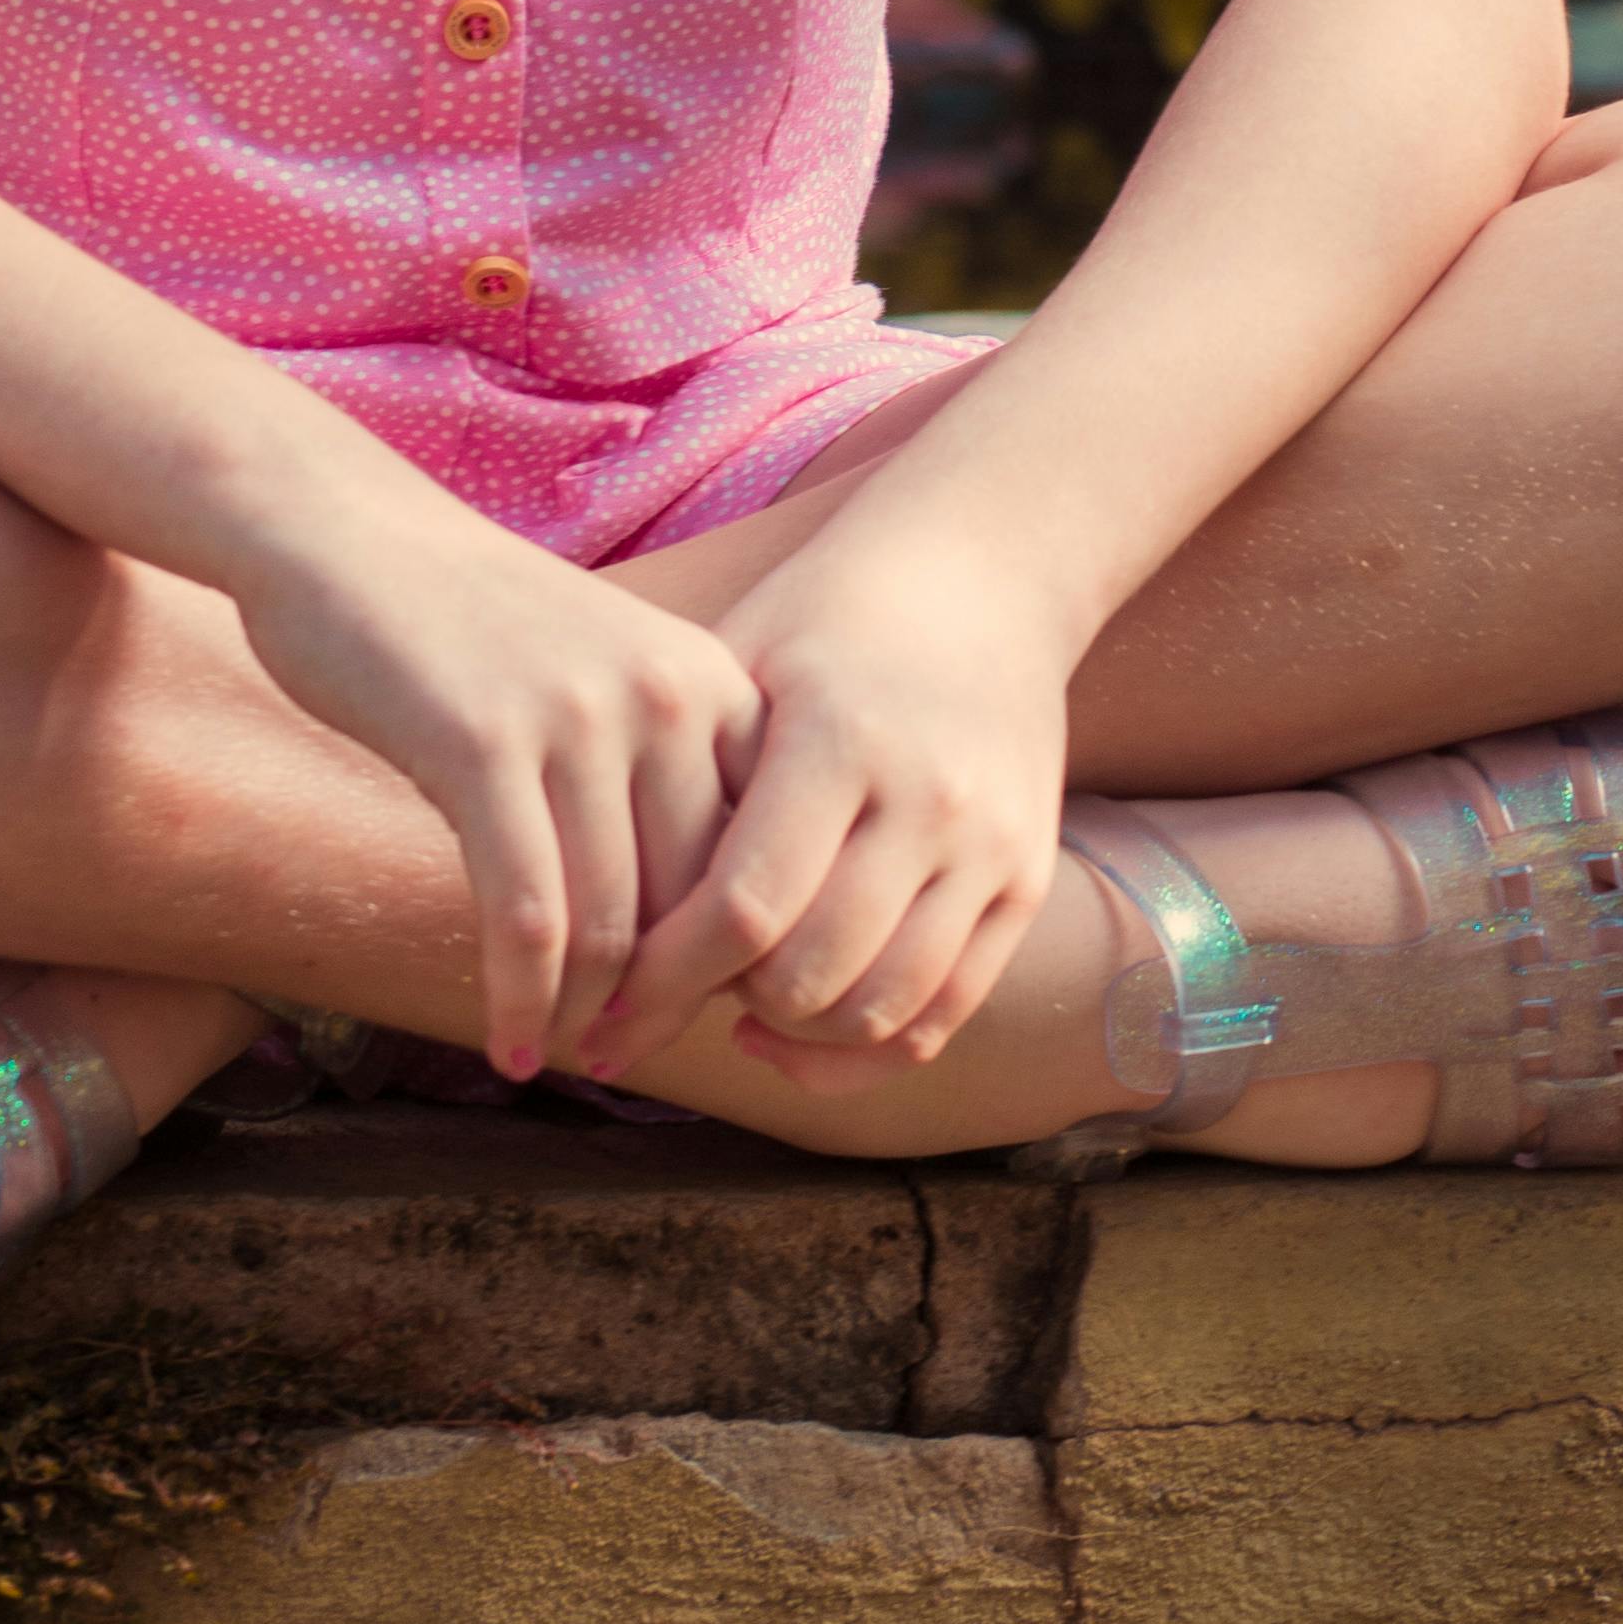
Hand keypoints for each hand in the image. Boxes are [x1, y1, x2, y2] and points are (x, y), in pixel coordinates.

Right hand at [225, 507, 767, 1082]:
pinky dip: (520, 999)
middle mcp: (667, 695)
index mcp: (712, 682)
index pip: (762, 859)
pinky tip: (507, 1046)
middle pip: (696, 905)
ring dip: (586, 1017)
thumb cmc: (476, 624)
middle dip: (663, 1003)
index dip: (737, 958)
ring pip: (611, 923)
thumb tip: (706, 943)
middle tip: (626, 1057)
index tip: (700, 1017)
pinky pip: (523, 913)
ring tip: (563, 1056)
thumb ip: (665, 781)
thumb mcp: (609, 678)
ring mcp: (577, 717)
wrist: (350, 535)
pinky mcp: (483, 745)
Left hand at [593, 530, 1079, 1084]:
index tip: (608, 999)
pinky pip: (946, 1011)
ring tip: (730, 1013)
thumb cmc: (828, 615)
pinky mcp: (1026, 881)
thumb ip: (684, 775)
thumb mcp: (743, 658)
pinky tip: (800, 1028)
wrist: (982, 575)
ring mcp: (989, 847)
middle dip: (720, 1008)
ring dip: (794, 1036)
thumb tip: (597, 907)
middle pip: (811, 974)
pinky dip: (867, 1048)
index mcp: (838, 736)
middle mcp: (926, 799)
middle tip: (660, 1004)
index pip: (744, 906)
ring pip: (882, 1012)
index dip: (667, 974)